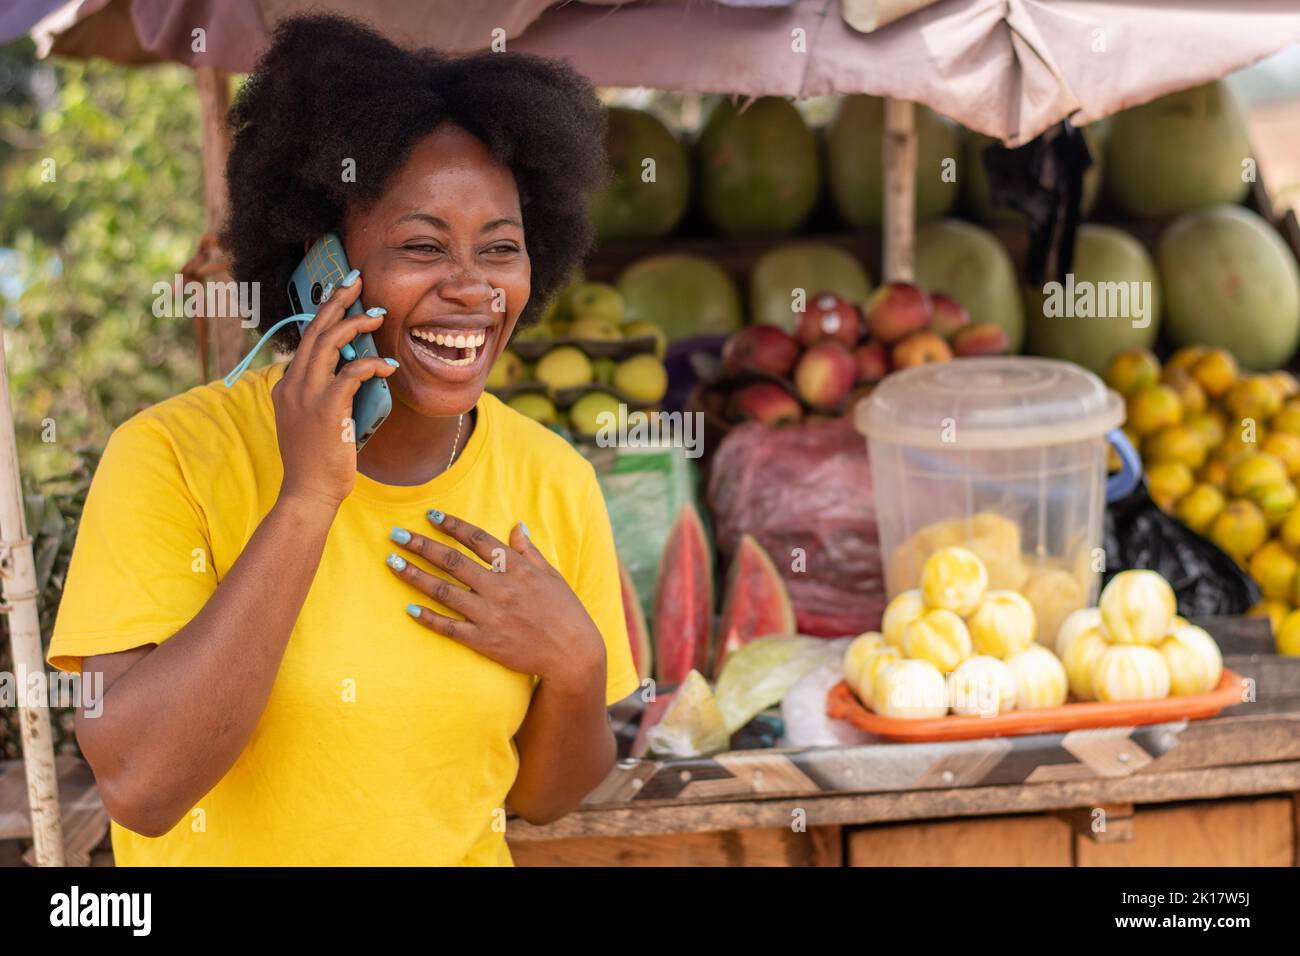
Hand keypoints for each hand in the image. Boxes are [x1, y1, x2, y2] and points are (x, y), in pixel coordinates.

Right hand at [272, 271, 396, 510]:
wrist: (308, 495)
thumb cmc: (318, 463)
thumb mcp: (315, 422)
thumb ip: (327, 396)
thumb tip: (353, 376)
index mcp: (286, 386)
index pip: (306, 340)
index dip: (325, 313)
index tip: (343, 295)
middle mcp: (291, 385)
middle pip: (314, 329)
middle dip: (337, 300)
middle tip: (357, 280)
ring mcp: (306, 396)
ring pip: (329, 342)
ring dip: (357, 324)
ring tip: (380, 315)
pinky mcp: (326, 409)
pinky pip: (351, 373)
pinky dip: (372, 364)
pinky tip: (389, 365)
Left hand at [387, 512, 606, 689]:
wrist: (573, 653)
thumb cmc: (564, 610)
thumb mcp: (551, 574)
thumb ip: (529, 550)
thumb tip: (517, 525)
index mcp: (516, 567)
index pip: (477, 539)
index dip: (453, 525)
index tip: (431, 515)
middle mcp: (499, 587)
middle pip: (452, 560)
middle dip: (421, 545)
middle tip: (396, 533)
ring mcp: (490, 614)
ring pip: (443, 590)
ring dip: (414, 575)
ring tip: (391, 562)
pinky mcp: (484, 640)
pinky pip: (449, 627)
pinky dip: (428, 618)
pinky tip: (408, 608)